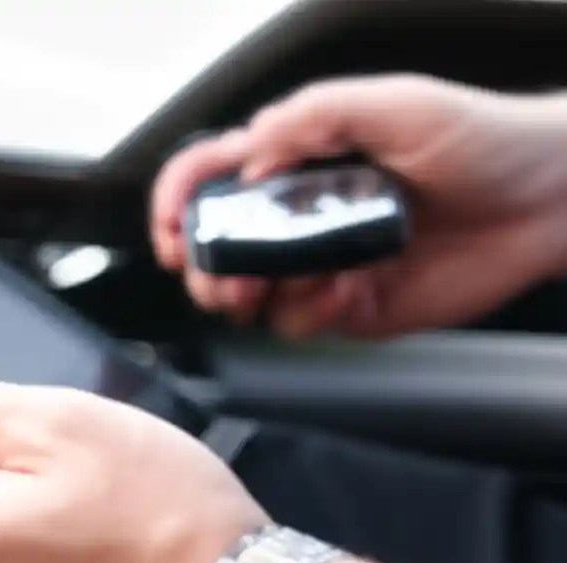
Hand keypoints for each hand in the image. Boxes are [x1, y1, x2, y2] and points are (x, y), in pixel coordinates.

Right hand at [151, 74, 566, 339]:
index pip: (210, 176)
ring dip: (249, 294)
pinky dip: (311, 313)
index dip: (175, 201)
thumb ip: (315, 116)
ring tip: (272, 285)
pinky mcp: (353, 306)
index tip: (170, 229)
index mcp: (299, 159)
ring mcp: (323, 263)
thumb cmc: (483, 138)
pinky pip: (304, 323)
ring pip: (251, 294)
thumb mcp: (395, 103)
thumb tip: (251, 152)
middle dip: (202, 265)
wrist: (552, 198)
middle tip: (218, 273)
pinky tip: (346, 289)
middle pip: (216, 246)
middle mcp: (301, 214)